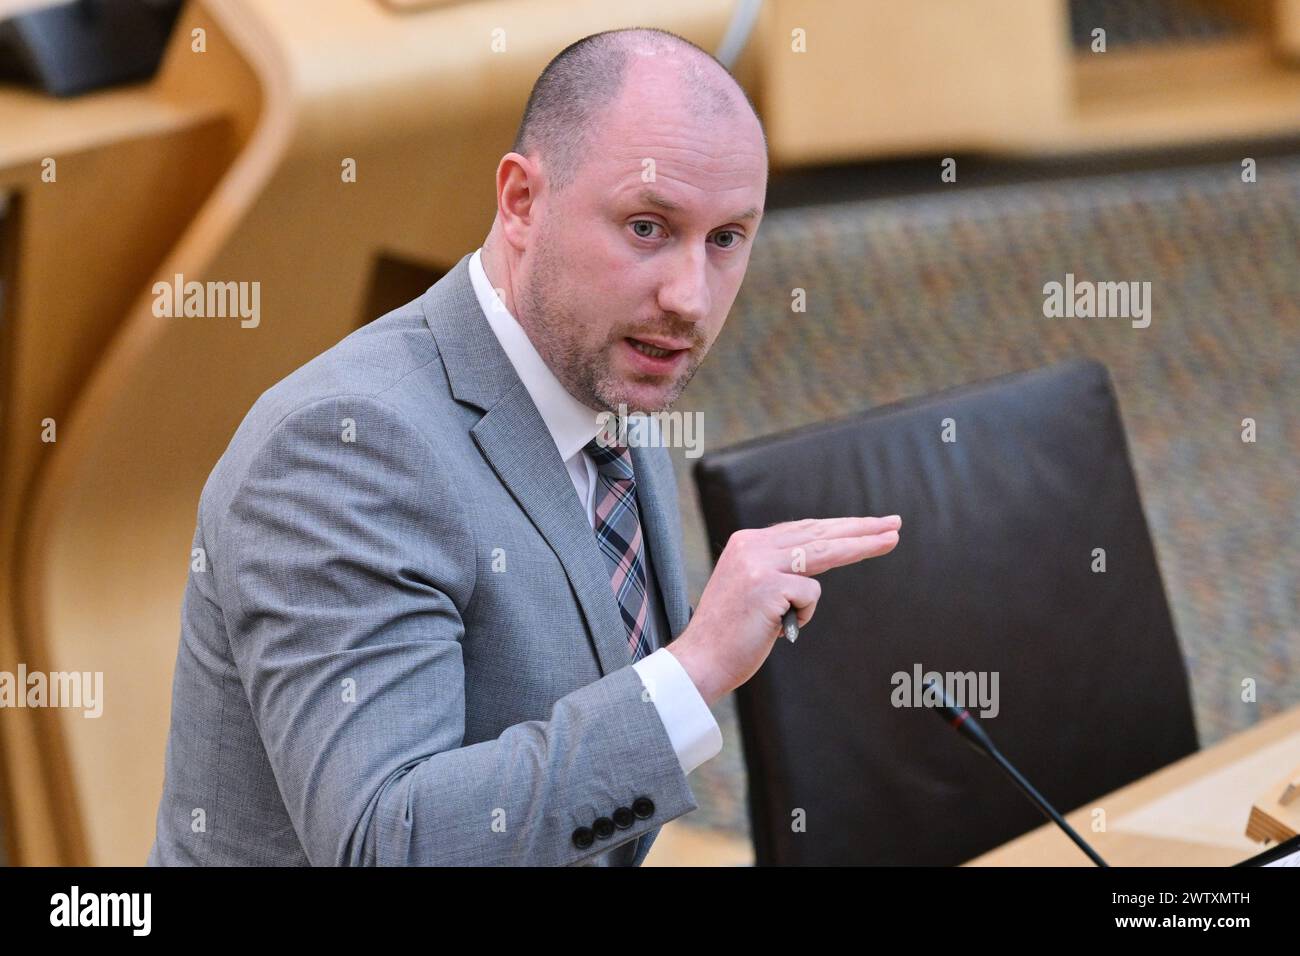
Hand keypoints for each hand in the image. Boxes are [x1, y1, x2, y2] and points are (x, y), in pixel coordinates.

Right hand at [668, 515, 900, 706]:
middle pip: (818, 533)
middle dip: (860, 528)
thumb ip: (778, 568)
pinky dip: (802, 616)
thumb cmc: (731, 634)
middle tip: (893, 524)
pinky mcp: (768, 585)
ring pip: (824, 551)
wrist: (700, 660)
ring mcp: (759, 563)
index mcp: (747, 542)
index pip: (803, 530)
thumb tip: (817, 556)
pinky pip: (810, 594)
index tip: (867, 525)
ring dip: (862, 546)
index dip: (837, 527)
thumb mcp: (753, 589)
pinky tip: (780, 628)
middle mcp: (752, 545)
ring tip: (892, 540)